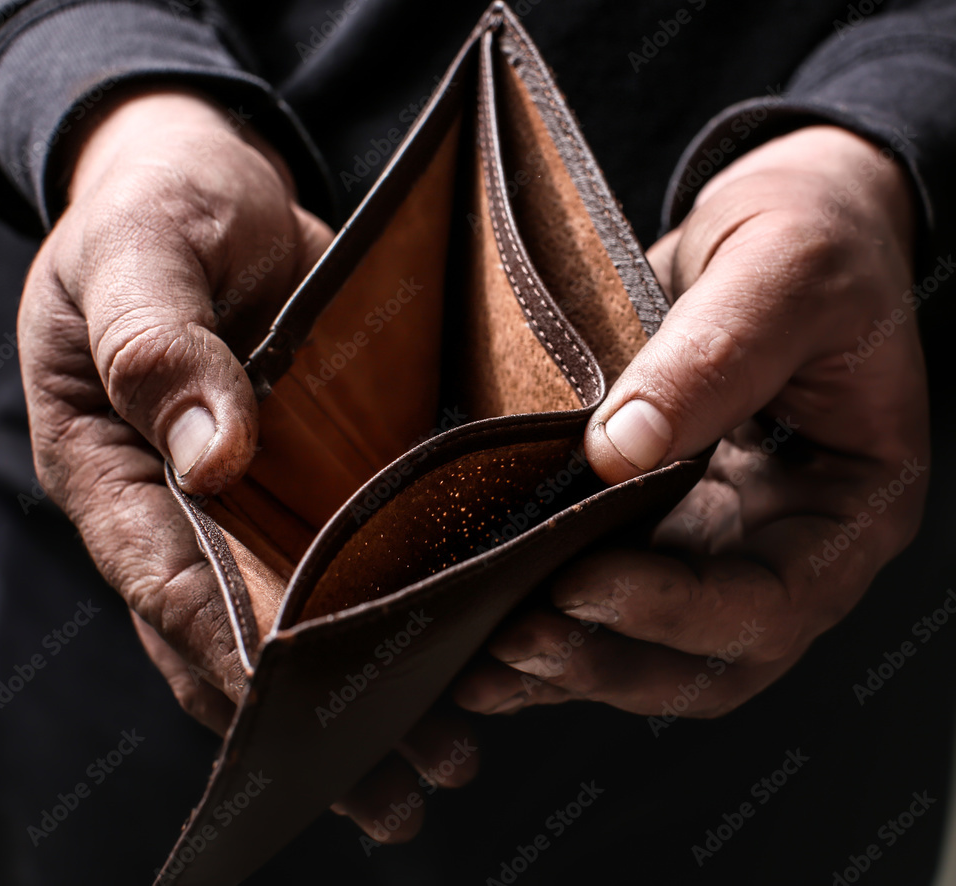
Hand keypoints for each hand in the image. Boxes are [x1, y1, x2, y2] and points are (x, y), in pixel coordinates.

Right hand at [19, 89, 473, 839]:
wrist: (211, 175)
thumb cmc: (156, 207)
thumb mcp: (135, 256)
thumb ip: (159, 347)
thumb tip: (214, 458)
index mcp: (118, 474)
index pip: (176, 593)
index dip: (242, 667)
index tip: (316, 726)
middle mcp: (193, 503)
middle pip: (250, 633)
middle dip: (324, 713)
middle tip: (409, 782)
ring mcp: (268, 486)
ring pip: (315, 606)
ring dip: (378, 675)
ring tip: (451, 746)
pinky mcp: (329, 456)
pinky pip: (365, 540)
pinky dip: (405, 594)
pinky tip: (466, 634)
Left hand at [454, 125, 929, 719]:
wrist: (781, 227)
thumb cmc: (813, 242)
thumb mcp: (780, 278)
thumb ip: (712, 360)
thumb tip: (620, 450)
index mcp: (851, 505)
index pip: (775, 602)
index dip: (679, 613)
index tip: (585, 584)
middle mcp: (786, 543)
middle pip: (709, 657)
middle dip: (610, 661)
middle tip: (518, 640)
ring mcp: (720, 541)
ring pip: (653, 650)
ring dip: (571, 663)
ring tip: (486, 656)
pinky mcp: (661, 526)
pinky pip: (611, 603)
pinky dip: (553, 629)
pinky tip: (485, 640)